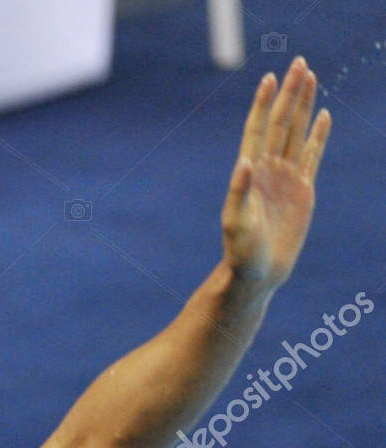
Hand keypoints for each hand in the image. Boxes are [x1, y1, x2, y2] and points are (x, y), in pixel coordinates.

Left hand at [222, 56, 330, 289]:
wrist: (258, 273)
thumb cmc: (241, 252)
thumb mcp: (236, 224)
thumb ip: (238, 193)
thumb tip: (245, 163)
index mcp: (251, 173)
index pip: (257, 129)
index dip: (263, 103)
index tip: (270, 78)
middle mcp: (269, 170)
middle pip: (280, 123)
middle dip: (289, 93)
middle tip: (299, 63)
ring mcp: (287, 178)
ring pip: (297, 133)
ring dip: (303, 106)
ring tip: (310, 77)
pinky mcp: (303, 191)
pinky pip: (312, 156)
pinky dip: (318, 135)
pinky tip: (323, 115)